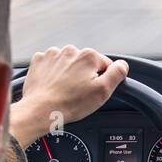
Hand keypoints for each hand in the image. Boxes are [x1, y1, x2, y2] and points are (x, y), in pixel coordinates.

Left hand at [9, 46, 128, 148]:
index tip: (93, 91)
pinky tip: (54, 86)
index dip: (102, 80)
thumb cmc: (70, 103)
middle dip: (84, 76)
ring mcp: (52, 55)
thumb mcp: (103, 91)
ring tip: (65, 91)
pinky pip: (52, 65)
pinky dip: (54, 74)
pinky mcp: (39, 61)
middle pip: (85, 63)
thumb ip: (117, 74)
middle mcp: (70, 50)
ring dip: (69, 74)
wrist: (39, 110)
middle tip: (79, 93)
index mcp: (88, 56)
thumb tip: (122, 65)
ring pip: (68, 63)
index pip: (105, 65)